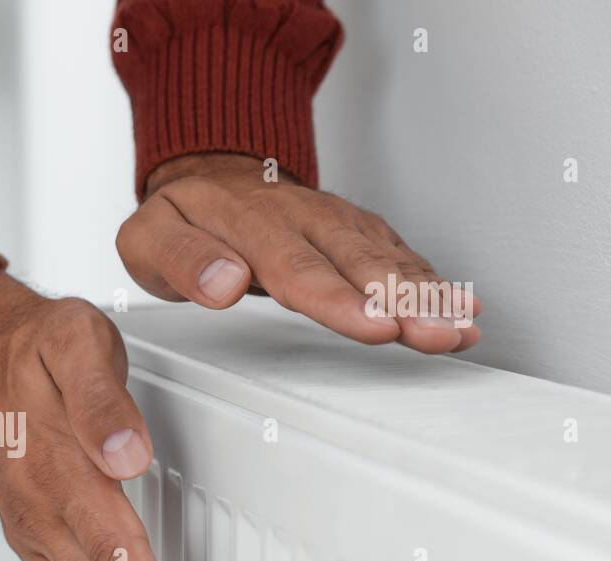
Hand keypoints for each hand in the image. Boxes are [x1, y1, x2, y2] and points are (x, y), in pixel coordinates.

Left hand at [116, 152, 480, 351]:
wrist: (206, 175)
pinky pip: (399, 257)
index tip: (372, 323)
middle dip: (402, 301)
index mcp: (248, 220)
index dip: (338, 297)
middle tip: (434, 334)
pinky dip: (433, 283)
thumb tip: (225, 284)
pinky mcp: (356, 233)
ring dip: (428, 295)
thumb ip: (182, 260)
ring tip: (460, 329)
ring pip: (386, 258)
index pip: (297, 265)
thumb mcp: (148, 238)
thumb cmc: (179, 217)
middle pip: (357, 261)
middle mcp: (301, 216)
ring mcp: (334, 222)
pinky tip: (462, 310)